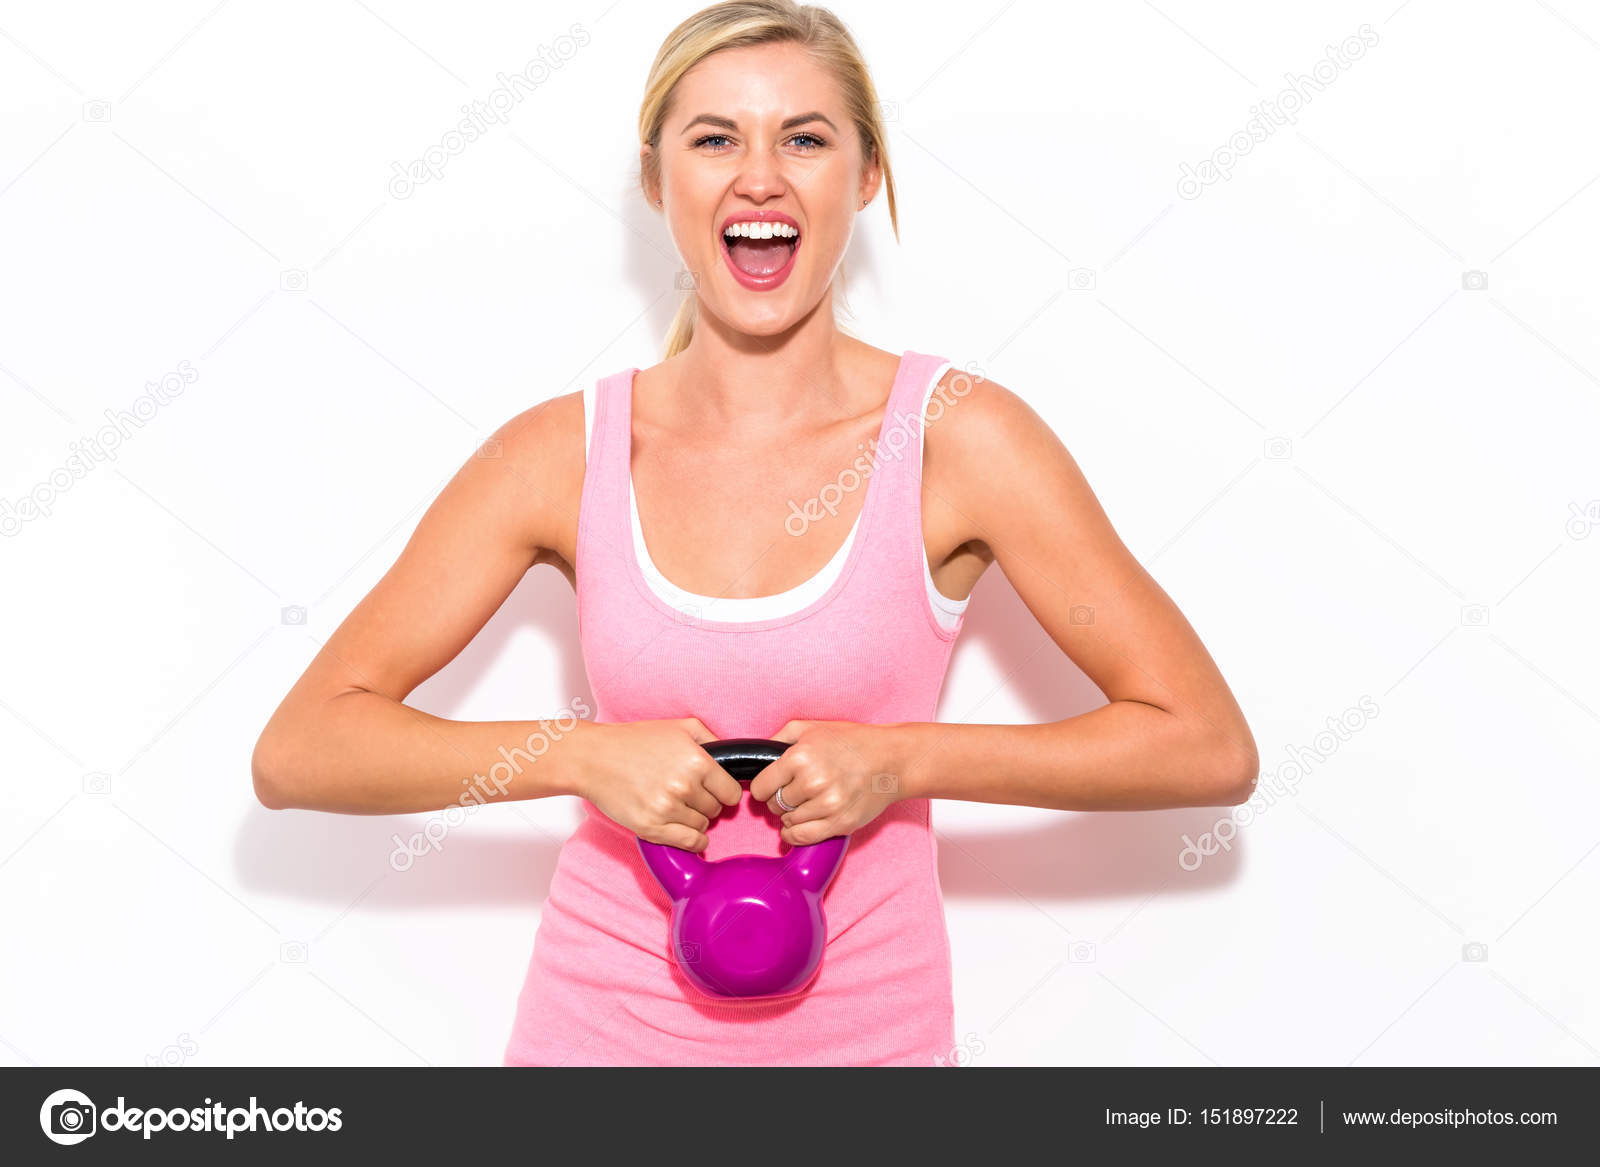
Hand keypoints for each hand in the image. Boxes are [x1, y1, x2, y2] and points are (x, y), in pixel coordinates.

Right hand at [573, 718, 743, 851]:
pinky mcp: (650, 827)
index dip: (724, 792)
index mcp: (697, 761)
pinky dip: (694, 841)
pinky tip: (690, 833)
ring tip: (680, 807)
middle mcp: (684, 786)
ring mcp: (666, 809)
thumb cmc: (634, 741)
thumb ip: (712, 739)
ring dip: (696, 820)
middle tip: (690, 795)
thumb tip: (733, 757)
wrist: (593, 758)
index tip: (716, 790)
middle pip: (716, 810)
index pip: (731, 792)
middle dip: (707, 803)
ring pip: (702, 826)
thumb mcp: (680, 727)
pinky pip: (689, 843)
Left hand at [749, 720, 907, 845]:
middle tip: (793, 791)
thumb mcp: (811, 728)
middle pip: (774, 805)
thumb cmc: (852, 741)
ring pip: (788, 822)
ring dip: (790, 815)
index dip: (763, 786)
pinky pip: (803, 837)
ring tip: (804, 803)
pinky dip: (795, 834)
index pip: (761, 787)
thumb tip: (757, 756)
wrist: (891, 759)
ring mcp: (828, 805)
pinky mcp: (840, 823)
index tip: (771, 785)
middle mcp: (812, 782)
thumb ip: (779, 739)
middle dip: (778, 799)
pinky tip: (797, 825)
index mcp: (800, 757)